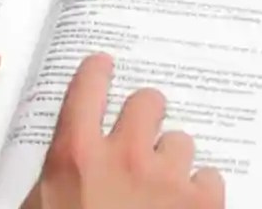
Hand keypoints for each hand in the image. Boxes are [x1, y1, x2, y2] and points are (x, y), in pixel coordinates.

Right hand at [19, 53, 223, 208]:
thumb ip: (53, 183)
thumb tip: (61, 170)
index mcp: (75, 159)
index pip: (87, 88)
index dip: (96, 72)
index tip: (102, 66)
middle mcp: (125, 157)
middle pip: (148, 101)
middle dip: (145, 117)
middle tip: (138, 140)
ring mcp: (167, 178)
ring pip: (181, 142)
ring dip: (171, 161)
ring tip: (156, 191)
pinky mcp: (202, 203)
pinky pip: (208, 176)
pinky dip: (198, 192)